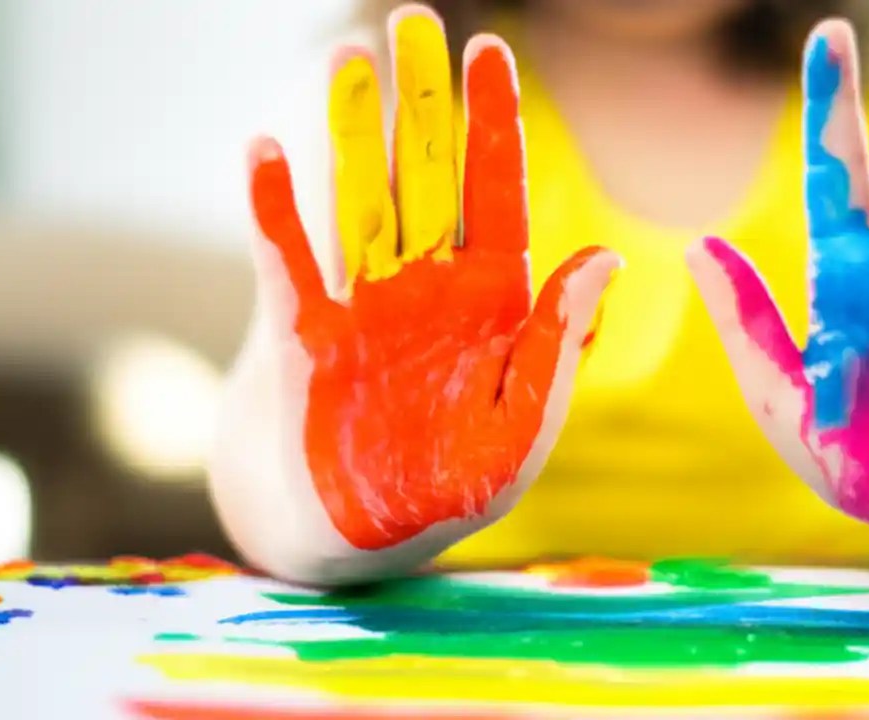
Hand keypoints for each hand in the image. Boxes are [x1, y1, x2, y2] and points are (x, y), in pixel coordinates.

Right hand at [209, 6, 616, 584]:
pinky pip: (286, 261)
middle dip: (420, 101)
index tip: (490, 50)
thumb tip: (603, 256)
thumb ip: (557, 348)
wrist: (356, 544)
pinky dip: (274, 209)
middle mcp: (426, 288)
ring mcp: (362, 304)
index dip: (493, 124)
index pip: (495, 194)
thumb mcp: (519, 433)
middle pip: (423, 176)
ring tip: (346, 55)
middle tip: (413, 19)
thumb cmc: (450, 496)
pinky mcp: (300, 336)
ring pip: (357, 199)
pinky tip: (265, 148)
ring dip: (349, 130)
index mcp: (491, 305)